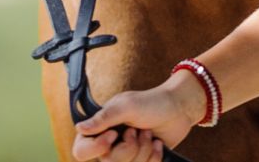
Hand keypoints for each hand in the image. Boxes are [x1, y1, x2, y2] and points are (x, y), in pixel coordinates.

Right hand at [71, 73, 205, 160]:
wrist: (179, 109)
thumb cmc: (151, 102)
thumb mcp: (126, 106)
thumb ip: (103, 118)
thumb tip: (79, 128)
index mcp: (101, 128)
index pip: (82, 150)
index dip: (97, 147)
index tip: (114, 135)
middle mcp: (111, 143)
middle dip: (130, 147)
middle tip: (138, 131)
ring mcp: (127, 153)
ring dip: (144, 150)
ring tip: (149, 134)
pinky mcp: (143, 160)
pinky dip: (154, 156)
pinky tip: (157, 143)